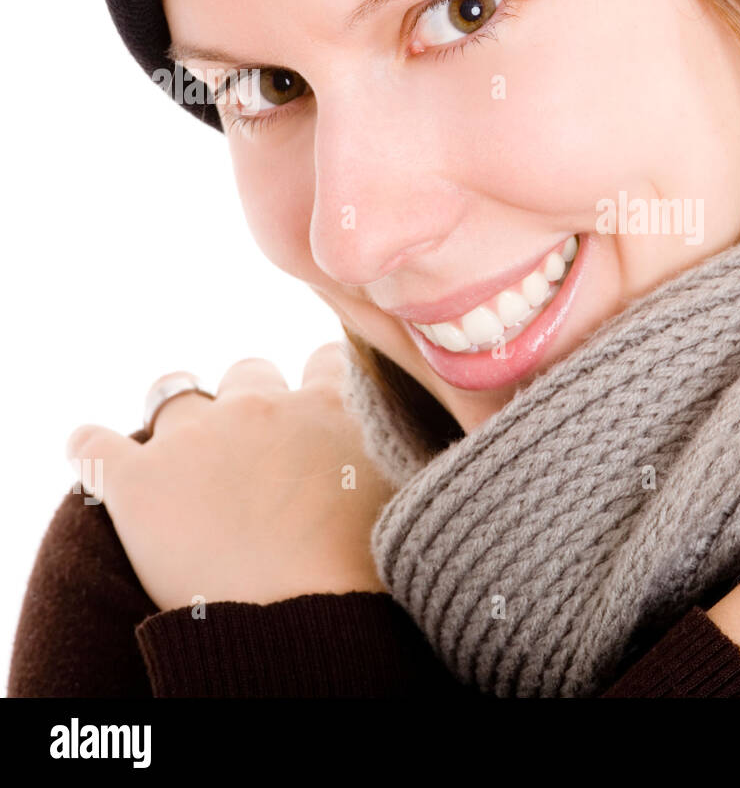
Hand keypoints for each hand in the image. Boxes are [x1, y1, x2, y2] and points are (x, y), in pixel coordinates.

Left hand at [65, 342, 394, 611]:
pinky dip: (91, 449)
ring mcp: (197, 438)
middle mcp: (264, 406)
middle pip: (250, 372)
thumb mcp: (403, 491)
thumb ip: (391, 449)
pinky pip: (91, 445)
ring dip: (179, 422)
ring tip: (179, 460)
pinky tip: (96, 459)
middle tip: (252, 454)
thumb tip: (385, 443)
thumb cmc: (367, 573)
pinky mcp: (137, 481)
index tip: (309, 416)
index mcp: (333, 407)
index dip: (313, 387)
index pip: (323, 361)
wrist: (307, 624)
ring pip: (174, 395)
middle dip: (250, 405)